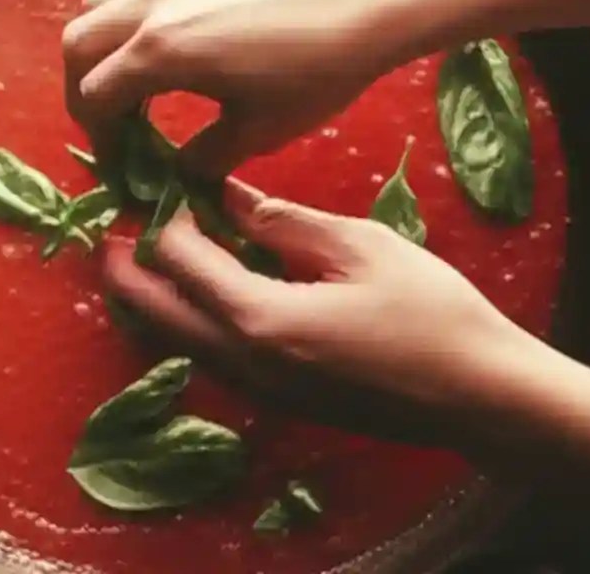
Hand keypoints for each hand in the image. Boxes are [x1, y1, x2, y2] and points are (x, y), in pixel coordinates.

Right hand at [62, 0, 427, 177]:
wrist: (370, 0)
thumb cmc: (320, 69)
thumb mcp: (259, 130)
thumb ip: (205, 158)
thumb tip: (180, 176)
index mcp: (160, 51)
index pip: (94, 98)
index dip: (98, 140)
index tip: (119, 164)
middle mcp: (152, 3)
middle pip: (78, 45)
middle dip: (83, 91)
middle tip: (113, 125)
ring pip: (98, 1)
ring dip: (99, 43)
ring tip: (129, 76)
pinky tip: (155, 22)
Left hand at [101, 181, 552, 443]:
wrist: (478, 395)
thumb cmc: (430, 313)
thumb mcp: (360, 247)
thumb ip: (286, 221)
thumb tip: (229, 198)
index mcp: (259, 319)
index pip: (182, 263)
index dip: (165, 221)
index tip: (162, 187)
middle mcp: (244, 364)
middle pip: (156, 314)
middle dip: (126, 271)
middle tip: (110, 232)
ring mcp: (259, 392)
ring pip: (176, 344)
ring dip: (151, 302)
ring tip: (139, 263)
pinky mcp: (278, 402)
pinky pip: (208, 360)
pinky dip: (187, 326)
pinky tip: (202, 300)